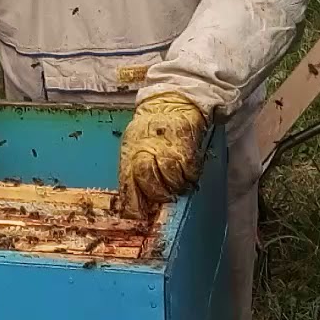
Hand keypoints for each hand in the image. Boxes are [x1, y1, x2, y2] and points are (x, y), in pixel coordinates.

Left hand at [118, 92, 206, 216]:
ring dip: (176, 186)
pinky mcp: (186, 144)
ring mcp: (167, 147)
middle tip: (165, 197)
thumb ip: (134, 170)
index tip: (138, 216)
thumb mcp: (134, 146)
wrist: (171, 103)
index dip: (133, 204)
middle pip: (150, 181)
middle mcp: (146, 149)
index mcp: (130, 152)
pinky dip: (191, 177)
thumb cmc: (150, 130)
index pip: (128, 183)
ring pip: (172, 177)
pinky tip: (189, 174)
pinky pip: (190, 170)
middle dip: (158, 194)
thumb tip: (137, 202)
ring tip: (178, 185)